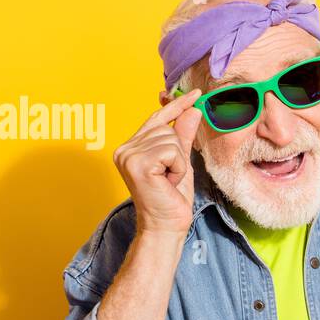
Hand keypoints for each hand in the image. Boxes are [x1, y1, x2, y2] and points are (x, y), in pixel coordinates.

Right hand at [113, 90, 203, 235]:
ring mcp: (128, 156)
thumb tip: (193, 109)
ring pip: (170, 139)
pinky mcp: (138, 164)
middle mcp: (125, 149)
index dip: (176, 106)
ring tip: (168, 180)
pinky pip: (171, 151)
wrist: (166, 226)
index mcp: (130, 147)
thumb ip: (183, 135)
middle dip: (177, 152)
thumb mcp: (181, 161)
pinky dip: (178, 168)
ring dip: (178, 162)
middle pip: (165, 128)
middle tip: (169, 176)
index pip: (156, 119)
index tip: (195, 93)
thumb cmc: (171, 198)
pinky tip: (168, 182)